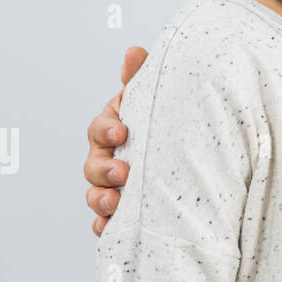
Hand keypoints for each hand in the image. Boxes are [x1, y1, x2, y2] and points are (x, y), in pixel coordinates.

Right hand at [85, 46, 146, 235]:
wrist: (188, 148)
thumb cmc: (165, 119)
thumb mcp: (155, 97)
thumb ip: (141, 77)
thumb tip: (133, 52)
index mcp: (116, 128)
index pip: (100, 128)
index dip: (107, 130)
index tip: (122, 133)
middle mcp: (110, 156)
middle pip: (93, 164)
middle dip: (103, 170)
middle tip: (122, 174)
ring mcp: (113, 184)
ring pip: (95, 194)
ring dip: (100, 200)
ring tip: (114, 204)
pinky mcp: (122, 209)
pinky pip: (106, 222)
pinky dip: (104, 226)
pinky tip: (108, 229)